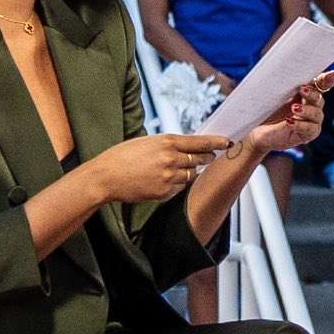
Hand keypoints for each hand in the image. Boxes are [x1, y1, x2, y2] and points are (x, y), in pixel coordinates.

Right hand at [90, 130, 229, 203]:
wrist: (106, 176)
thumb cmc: (122, 156)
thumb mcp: (146, 142)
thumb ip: (167, 144)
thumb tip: (185, 147)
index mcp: (167, 142)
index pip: (200, 142)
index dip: (216, 142)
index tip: (227, 142)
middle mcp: (171, 158)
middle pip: (200, 159)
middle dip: (207, 158)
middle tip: (211, 157)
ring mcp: (169, 177)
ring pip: (191, 175)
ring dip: (190, 172)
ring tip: (178, 169)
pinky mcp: (164, 192)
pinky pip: (179, 188)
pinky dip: (177, 184)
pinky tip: (165, 181)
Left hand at [238, 74, 333, 158]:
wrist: (257, 129)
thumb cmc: (266, 107)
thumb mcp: (273, 92)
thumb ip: (284, 82)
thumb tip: (286, 69)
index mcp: (307, 91)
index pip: (321, 83)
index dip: (327, 79)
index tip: (333, 75)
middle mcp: (313, 105)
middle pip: (319, 98)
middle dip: (312, 93)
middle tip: (302, 89)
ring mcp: (312, 120)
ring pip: (316, 113)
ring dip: (306, 110)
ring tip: (294, 108)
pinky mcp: (308, 134)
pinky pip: (310, 129)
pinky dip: (300, 124)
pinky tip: (289, 121)